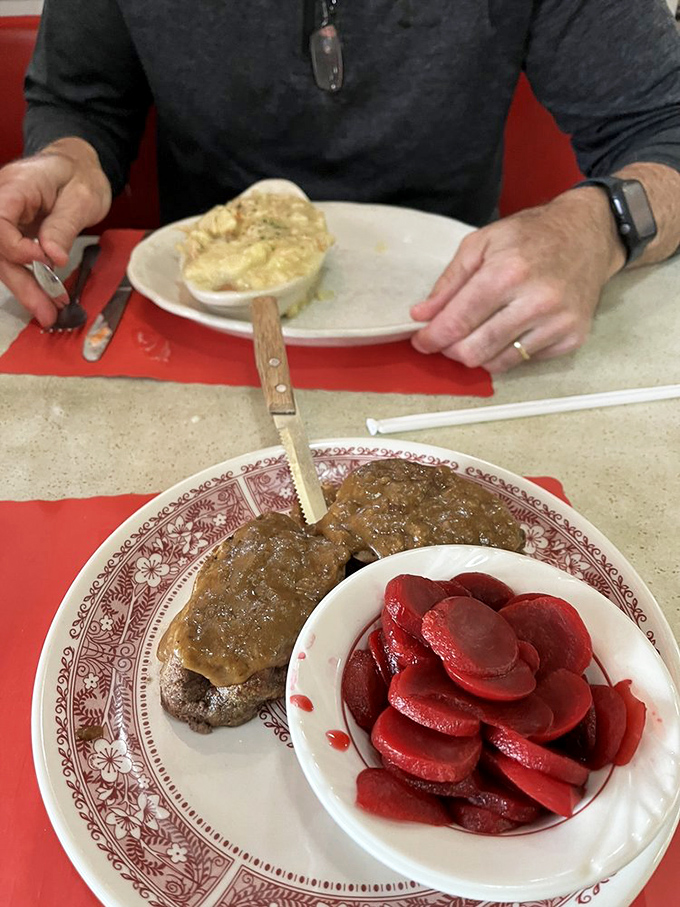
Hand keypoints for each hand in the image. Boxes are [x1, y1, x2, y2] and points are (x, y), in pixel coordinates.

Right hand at [0, 138, 111, 326]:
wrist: (77, 166)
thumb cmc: (79, 175)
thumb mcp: (81, 197)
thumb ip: (64, 225)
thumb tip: (52, 257)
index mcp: (15, 186)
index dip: (16, 247)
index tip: (44, 260)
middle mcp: (3, 203)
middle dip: (21, 282)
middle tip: (45, 310)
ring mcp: (6, 220)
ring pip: (5, 260)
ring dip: (26, 289)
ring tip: (48, 314)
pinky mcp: (13, 234)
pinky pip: (14, 261)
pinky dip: (30, 281)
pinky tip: (45, 300)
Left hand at [410, 190, 624, 372]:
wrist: (589, 235)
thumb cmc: (532, 236)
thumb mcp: (482, 243)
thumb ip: (449, 282)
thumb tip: (422, 316)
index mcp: (508, 273)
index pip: (458, 322)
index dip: (432, 338)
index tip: (421, 342)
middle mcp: (536, 301)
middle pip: (474, 351)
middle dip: (451, 350)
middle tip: (446, 340)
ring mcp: (558, 323)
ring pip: (497, 363)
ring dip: (478, 354)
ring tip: (475, 334)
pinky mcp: (572, 338)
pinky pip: (524, 362)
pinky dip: (507, 353)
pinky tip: (508, 330)